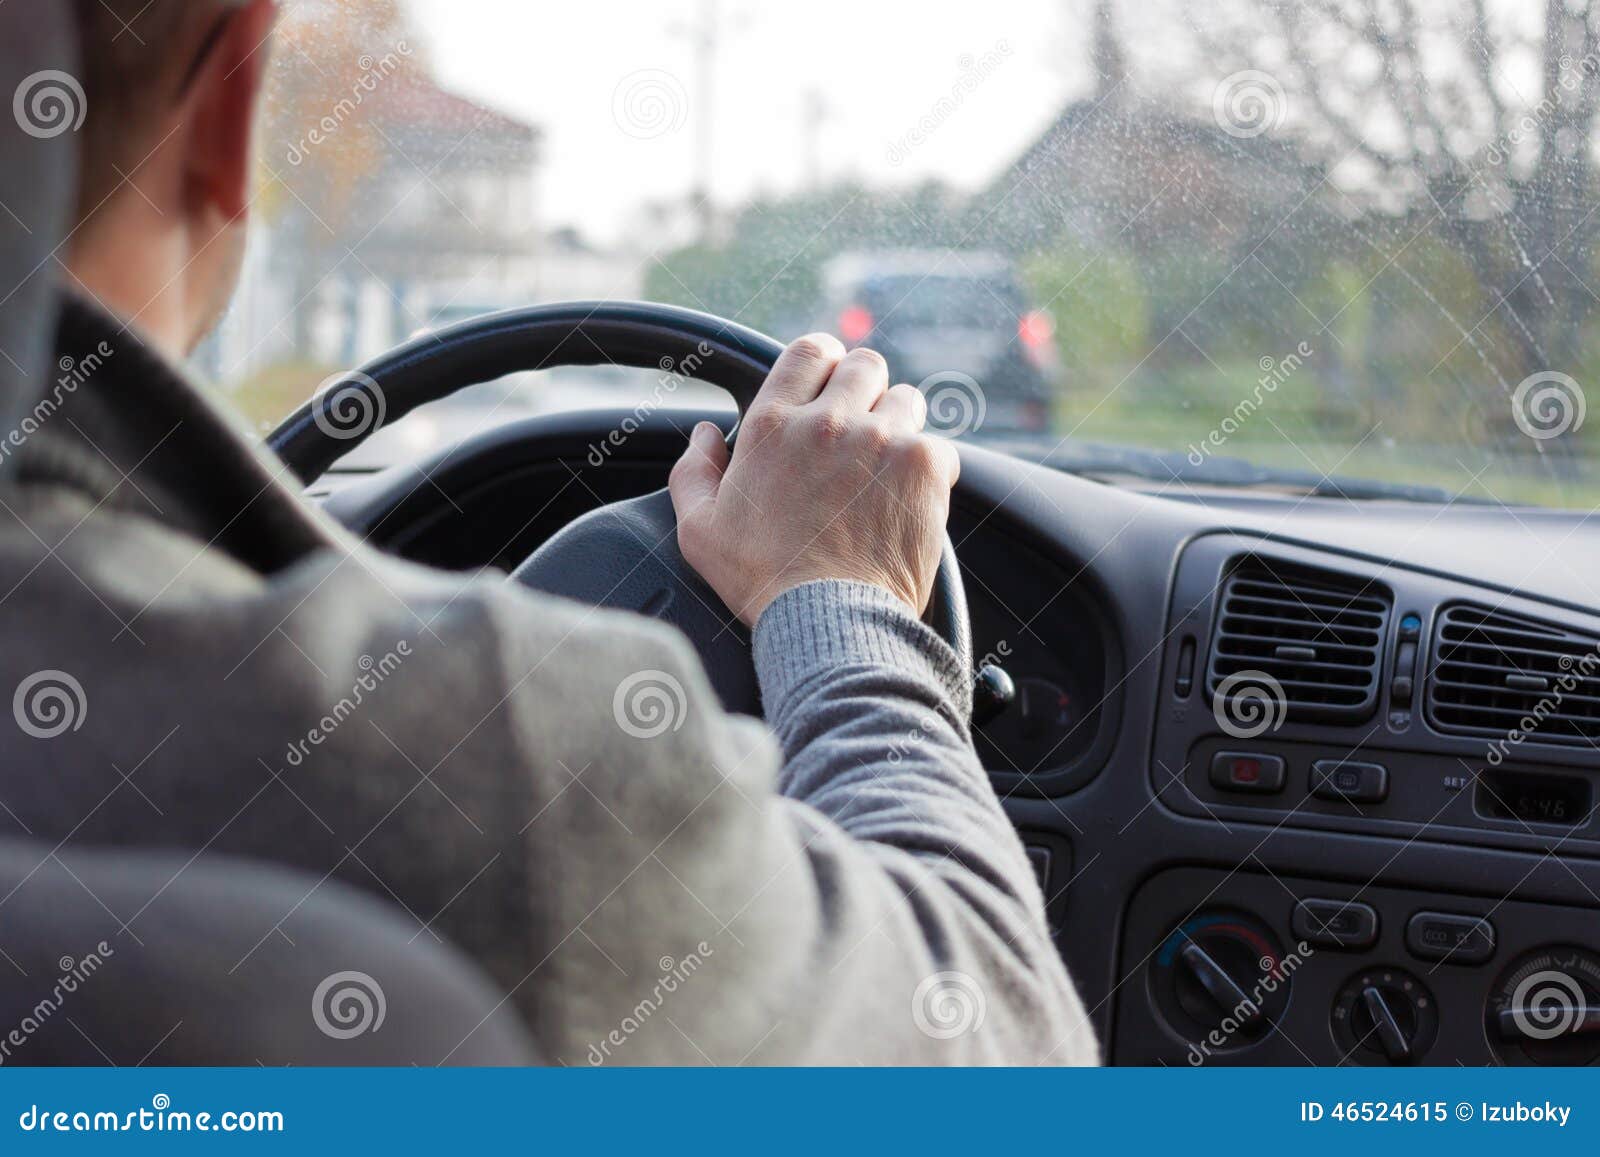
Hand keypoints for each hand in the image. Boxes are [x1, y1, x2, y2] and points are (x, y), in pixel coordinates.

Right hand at [668, 333, 958, 626]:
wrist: (830, 621)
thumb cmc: (764, 582)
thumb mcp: (700, 531)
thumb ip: (694, 473)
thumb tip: (705, 435)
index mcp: (773, 425)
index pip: (808, 351)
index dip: (823, 362)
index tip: (828, 385)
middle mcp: (829, 421)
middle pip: (865, 365)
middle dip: (865, 390)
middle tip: (860, 429)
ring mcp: (881, 440)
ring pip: (907, 399)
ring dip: (898, 424)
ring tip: (885, 466)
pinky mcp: (924, 467)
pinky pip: (938, 445)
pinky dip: (929, 467)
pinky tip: (908, 498)